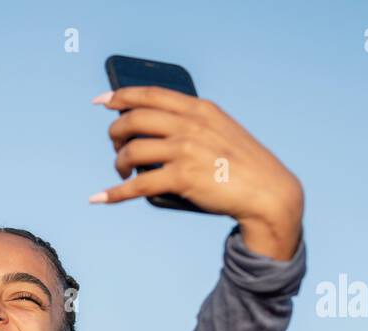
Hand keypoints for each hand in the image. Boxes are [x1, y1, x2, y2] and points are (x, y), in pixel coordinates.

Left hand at [90, 86, 303, 259]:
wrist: (267, 191)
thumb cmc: (240, 164)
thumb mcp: (220, 130)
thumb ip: (191, 123)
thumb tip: (152, 130)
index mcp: (199, 109)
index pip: (151, 94)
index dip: (121, 96)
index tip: (101, 101)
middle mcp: (190, 125)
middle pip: (133, 120)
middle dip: (115, 134)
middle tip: (116, 148)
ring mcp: (186, 151)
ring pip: (132, 151)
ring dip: (119, 164)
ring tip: (122, 173)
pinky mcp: (182, 178)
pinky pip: (137, 185)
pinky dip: (114, 193)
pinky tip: (99, 198)